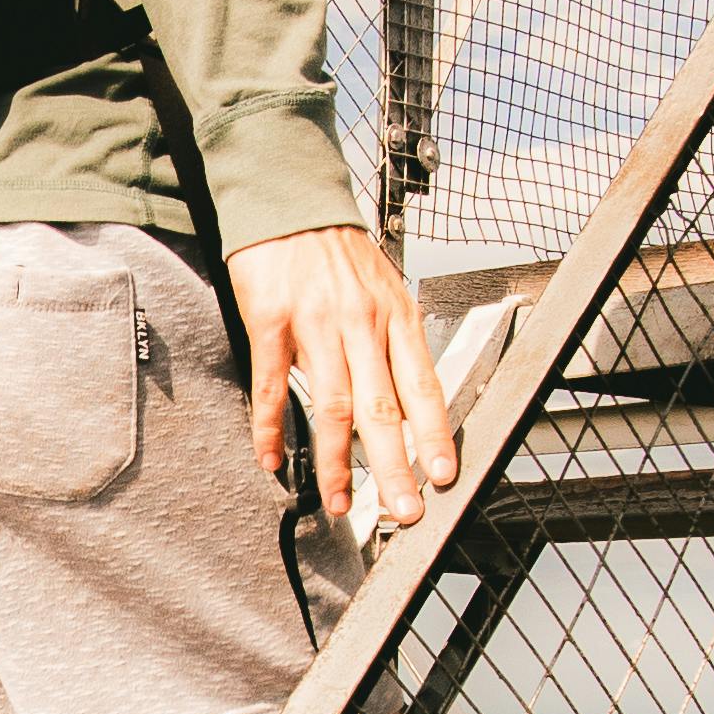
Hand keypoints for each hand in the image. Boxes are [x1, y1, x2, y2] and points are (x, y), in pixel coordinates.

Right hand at [224, 225, 456, 526]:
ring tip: (339, 502)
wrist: (290, 201)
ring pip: (332, 407)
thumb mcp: (384, 289)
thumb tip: (407, 400)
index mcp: (396, 316)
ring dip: (337, 463)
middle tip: (405, 511)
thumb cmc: (339, 251)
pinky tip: (274, 461)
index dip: (434, 435)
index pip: (423, 387)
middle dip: (395, 467)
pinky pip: (271, 387)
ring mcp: (315, 324)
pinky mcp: (270, 323)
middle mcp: (361, 323)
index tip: (442, 476)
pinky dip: (271, 429)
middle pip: (383, 408)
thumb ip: (394, 342)